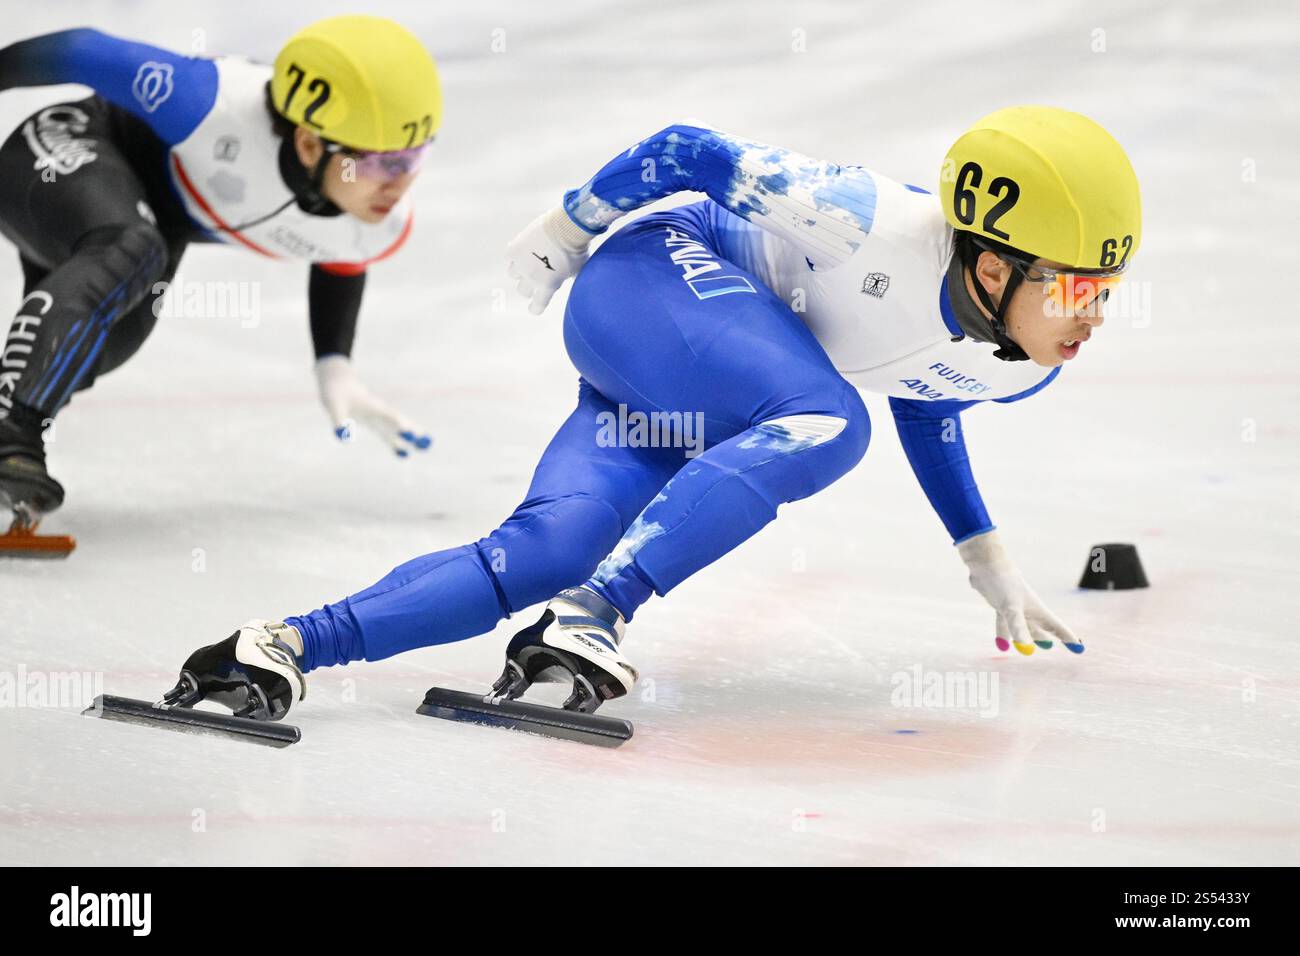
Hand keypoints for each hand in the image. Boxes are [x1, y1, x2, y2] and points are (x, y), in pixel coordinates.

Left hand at [314, 355, 431, 457]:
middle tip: (427, 443)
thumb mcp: (333, 406)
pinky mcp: (372, 421)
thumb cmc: (335, 392)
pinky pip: (387, 433)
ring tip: (423, 448)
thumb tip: (344, 437)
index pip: (387, 415)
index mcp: (371, 406)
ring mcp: (376, 416)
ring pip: (395, 428)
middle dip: (413, 432)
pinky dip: (396, 441)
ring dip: (408, 438)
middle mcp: (378, 411)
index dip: (397, 423)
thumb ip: (338, 421)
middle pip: (399, 422)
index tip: (408, 432)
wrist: (337, 380)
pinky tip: (403, 452)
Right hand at [505, 207, 594, 314]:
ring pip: (513, 274)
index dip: (535, 307)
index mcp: (548, 286)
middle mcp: (532, 278)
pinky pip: (508, 257)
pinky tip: (523, 248)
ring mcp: (521, 264)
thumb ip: (567, 278)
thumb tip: (567, 278)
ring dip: (520, 268)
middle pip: (523, 291)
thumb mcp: (577, 270)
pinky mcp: (514, 249)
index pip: (536, 307)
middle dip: (529, 284)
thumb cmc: (576, 248)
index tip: (535, 305)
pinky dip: (514, 254)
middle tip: (535, 275)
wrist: (567, 226)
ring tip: (529, 258)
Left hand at [956, 529, 1083, 655]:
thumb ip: (1019, 627)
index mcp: (1036, 609)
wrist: (986, 563)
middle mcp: (1027, 609)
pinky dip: (1004, 634)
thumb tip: (1026, 646)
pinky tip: (1002, 644)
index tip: (1080, 648)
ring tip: (1028, 649)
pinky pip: (1005, 624)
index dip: (1068, 637)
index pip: (1056, 626)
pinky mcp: (1000, 605)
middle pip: (1040, 628)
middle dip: (1045, 637)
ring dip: (1025, 637)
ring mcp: (1013, 607)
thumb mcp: (1011, 607)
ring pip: (1022, 627)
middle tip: (1050, 648)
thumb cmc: (1003, 582)